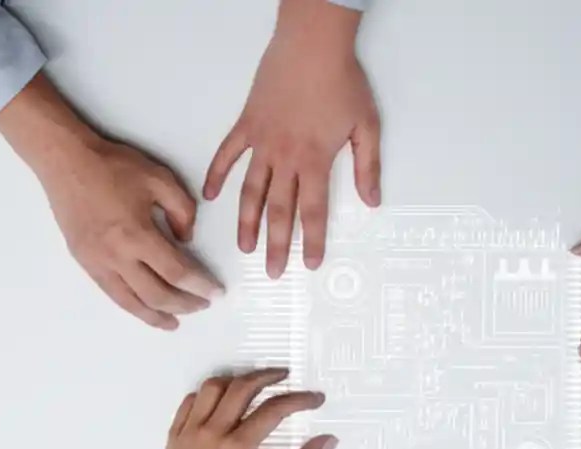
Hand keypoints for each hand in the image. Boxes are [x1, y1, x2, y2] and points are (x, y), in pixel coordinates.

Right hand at [0, 74, 221, 329]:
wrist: (66, 162)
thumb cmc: (114, 167)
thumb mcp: (161, 179)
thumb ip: (183, 211)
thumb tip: (186, 240)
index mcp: (138, 235)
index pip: (177, 272)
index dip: (200, 286)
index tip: (216, 293)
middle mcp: (117, 256)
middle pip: (157, 295)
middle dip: (184, 305)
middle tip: (202, 305)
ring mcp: (97, 263)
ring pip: (131, 302)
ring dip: (156, 316)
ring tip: (175, 322)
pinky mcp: (85, 262)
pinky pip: (112, 294)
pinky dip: (132, 306)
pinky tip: (144, 309)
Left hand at [129, 369, 337, 448]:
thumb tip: (328, 441)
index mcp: (238, 447)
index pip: (274, 410)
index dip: (300, 400)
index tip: (314, 399)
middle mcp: (212, 431)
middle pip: (243, 387)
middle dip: (268, 376)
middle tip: (284, 376)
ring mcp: (190, 430)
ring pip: (213, 386)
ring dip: (236, 379)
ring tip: (253, 383)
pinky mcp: (175, 433)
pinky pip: (190, 400)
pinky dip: (208, 393)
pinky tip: (221, 399)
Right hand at [203, 0, 380, 278]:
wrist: (313, 45)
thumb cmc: (341, 81)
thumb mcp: (366, 126)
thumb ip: (367, 167)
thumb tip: (371, 200)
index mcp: (316, 161)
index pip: (314, 211)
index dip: (313, 241)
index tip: (310, 264)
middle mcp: (286, 158)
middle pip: (280, 211)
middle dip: (277, 245)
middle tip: (273, 271)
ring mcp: (262, 142)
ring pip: (251, 191)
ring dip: (247, 222)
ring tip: (245, 247)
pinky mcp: (247, 125)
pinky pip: (227, 155)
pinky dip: (217, 176)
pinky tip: (210, 196)